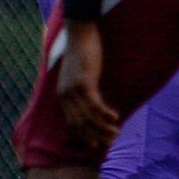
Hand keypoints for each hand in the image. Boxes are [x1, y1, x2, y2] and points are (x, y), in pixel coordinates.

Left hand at [55, 18, 119, 151]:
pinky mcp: (84, 82)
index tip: (96, 144)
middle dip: (95, 135)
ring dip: (103, 128)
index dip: (85, 135)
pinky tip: (115, 118)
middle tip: (110, 142)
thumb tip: (92, 103)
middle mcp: (65, 94)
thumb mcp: (79, 75)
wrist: (80, 33)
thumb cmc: (82, 54)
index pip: (72, 122)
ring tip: (115, 133)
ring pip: (88, 116)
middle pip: (80, 123)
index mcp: (62, 95)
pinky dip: (105, 114)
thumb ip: (83, 90)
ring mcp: (73, 89)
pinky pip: (95, 104)